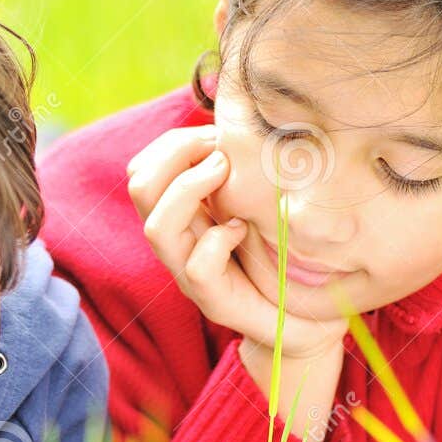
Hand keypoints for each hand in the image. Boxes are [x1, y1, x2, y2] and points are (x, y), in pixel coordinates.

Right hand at [127, 125, 345, 357]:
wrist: (302, 320)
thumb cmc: (283, 257)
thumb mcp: (260, 203)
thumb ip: (244, 171)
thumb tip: (246, 121)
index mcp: (181, 215)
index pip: (142, 169)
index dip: (173, 142)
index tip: (219, 137)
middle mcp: (176, 242)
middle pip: (139, 187)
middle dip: (177, 154)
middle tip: (223, 152)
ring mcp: (189, 273)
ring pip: (156, 228)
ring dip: (190, 189)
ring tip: (227, 175)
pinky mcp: (214, 301)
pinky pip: (198, 266)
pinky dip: (220, 240)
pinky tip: (245, 230)